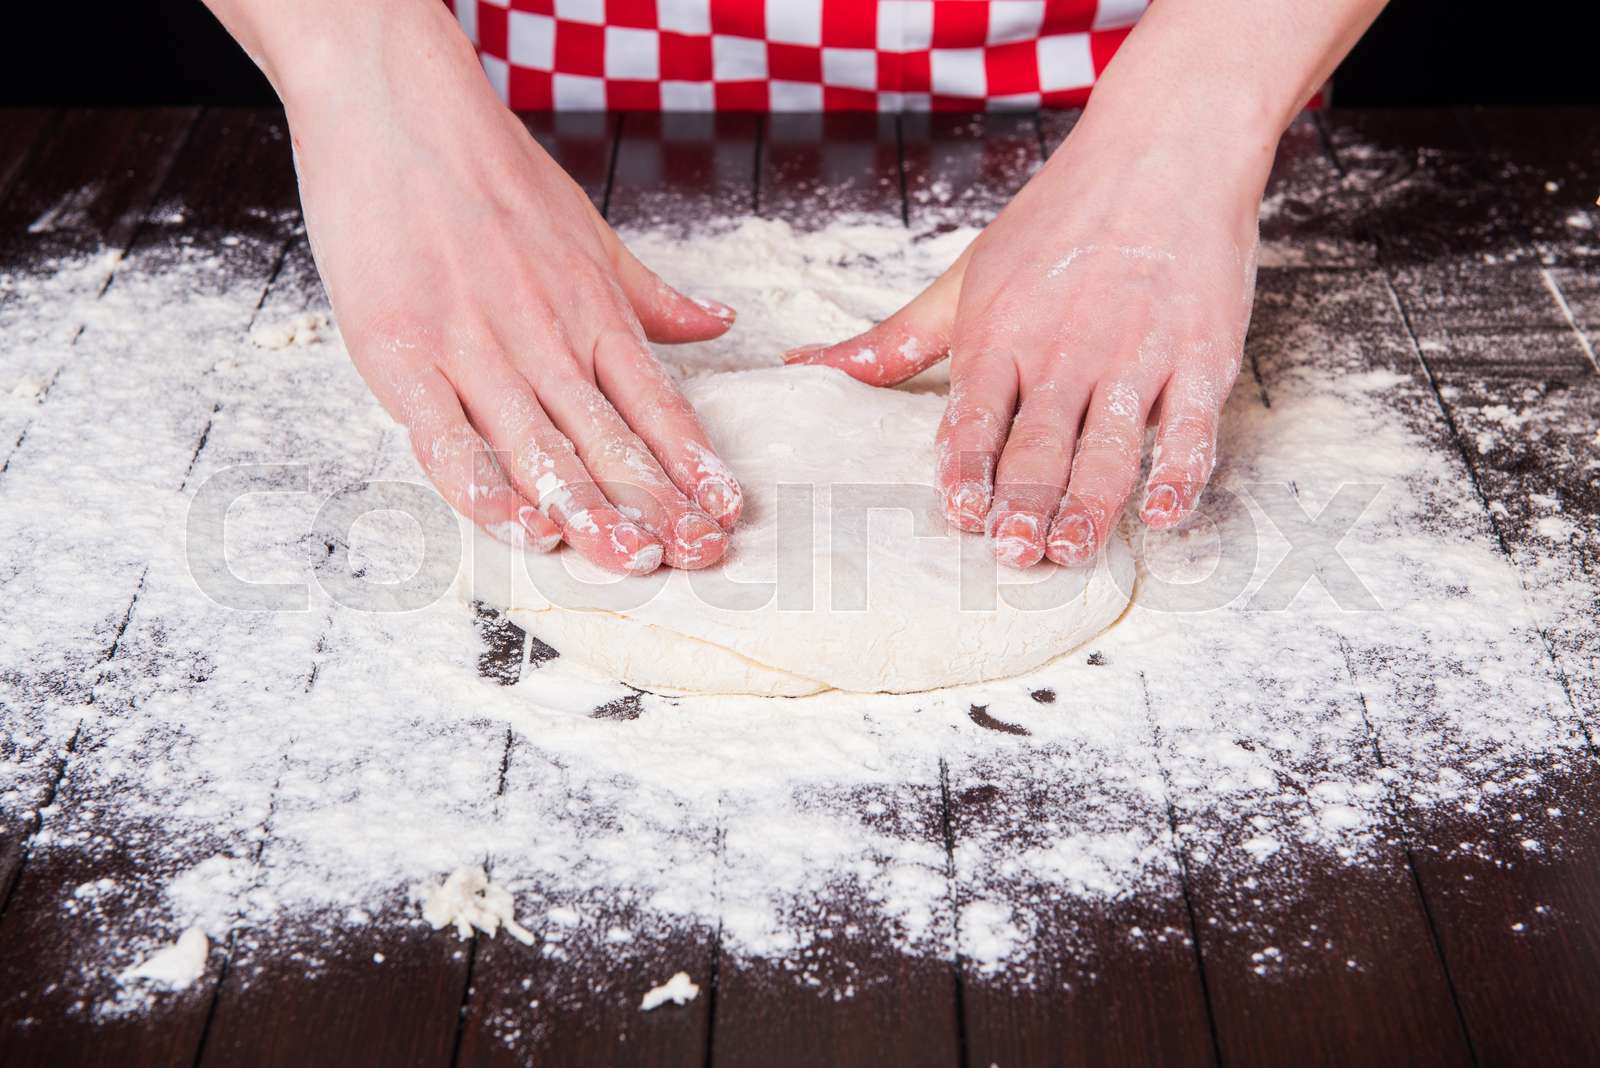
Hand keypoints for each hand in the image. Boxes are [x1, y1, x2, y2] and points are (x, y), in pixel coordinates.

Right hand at [279, 3, 739, 573]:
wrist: (393, 99)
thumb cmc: (488, 167)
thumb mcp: (587, 229)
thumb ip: (649, 293)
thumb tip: (719, 324)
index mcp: (590, 308)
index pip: (655, 401)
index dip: (691, 462)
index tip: (725, 513)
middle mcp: (542, 334)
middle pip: (609, 437)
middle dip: (656, 505)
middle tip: (696, 560)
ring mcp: (471, 345)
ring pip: (539, 446)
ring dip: (588, 511)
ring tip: (630, 561)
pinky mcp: (398, 351)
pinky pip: (446, 435)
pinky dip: (484, 486)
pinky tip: (519, 529)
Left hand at [785, 120, 1267, 568]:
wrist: (1165, 146)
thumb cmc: (1059, 217)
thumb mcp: (966, 274)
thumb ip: (895, 338)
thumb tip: (804, 366)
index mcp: (1001, 333)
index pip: (976, 414)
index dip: (968, 468)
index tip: (960, 515)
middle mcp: (1065, 350)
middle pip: (1040, 443)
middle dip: (1024, 503)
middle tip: (1014, 553)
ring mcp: (1137, 355)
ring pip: (1110, 446)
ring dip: (1091, 504)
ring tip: (1071, 550)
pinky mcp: (1200, 355)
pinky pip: (1192, 427)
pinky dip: (1181, 472)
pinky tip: (1165, 510)